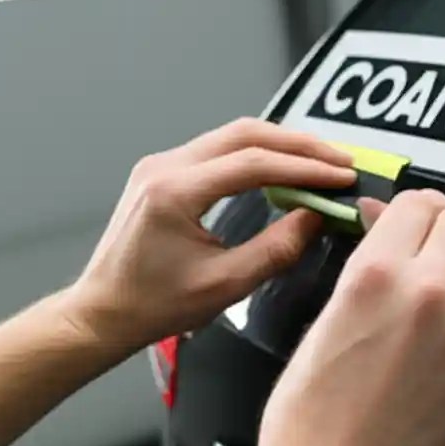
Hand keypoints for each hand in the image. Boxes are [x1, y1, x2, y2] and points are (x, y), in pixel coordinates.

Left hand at [64, 118, 354, 349]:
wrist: (102, 311)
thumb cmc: (158, 306)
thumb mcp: (226, 284)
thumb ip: (276, 248)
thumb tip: (316, 216)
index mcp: (176, 191)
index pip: (254, 163)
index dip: (305, 167)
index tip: (342, 175)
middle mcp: (165, 165)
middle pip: (244, 134)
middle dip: (298, 144)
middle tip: (339, 159)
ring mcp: (161, 163)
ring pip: (231, 135)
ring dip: (279, 144)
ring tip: (319, 160)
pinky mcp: (162, 171)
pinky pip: (218, 148)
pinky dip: (256, 153)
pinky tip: (282, 167)